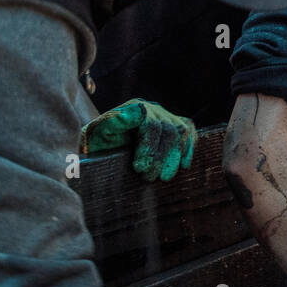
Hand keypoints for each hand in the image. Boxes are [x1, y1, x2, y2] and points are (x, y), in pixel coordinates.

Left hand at [80, 99, 195, 180]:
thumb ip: (111, 123)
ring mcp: (167, 116)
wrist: (104, 150)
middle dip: (160, 157)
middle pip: (168, 130)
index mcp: (134, 108)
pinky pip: (189, 133)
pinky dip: (188, 149)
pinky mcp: (176, 126)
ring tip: (162, 178)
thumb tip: (131, 114)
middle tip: (148, 177)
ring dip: (174, 158)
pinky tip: (183, 165)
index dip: (148, 147)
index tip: (139, 168)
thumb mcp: (96, 135)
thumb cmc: (97, 145)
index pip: (151, 124)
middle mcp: (153, 109)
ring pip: (181, 133)